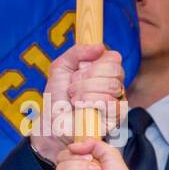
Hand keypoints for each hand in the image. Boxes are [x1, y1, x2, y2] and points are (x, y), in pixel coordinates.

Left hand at [30, 44, 124, 161]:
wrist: (52, 122)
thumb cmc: (58, 97)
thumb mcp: (61, 67)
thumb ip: (77, 52)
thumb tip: (100, 47)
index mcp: (104, 70)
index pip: (114, 57)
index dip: (95, 62)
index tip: (78, 70)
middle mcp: (114, 84)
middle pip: (115, 70)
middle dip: (87, 78)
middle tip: (72, 87)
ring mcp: (117, 101)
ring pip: (112, 86)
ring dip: (86, 91)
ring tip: (74, 99)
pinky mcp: (115, 118)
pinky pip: (112, 103)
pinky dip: (92, 102)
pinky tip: (81, 107)